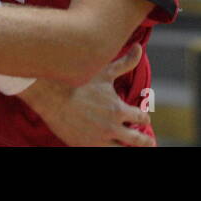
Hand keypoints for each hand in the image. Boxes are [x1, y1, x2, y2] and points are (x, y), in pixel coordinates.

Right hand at [22, 44, 154, 146]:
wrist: (50, 95)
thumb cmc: (78, 80)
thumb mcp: (104, 70)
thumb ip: (125, 62)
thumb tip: (139, 47)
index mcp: (118, 109)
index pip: (141, 117)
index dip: (143, 117)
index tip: (143, 117)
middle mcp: (111, 127)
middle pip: (136, 139)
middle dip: (145, 141)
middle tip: (150, 142)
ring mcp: (98, 139)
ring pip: (122, 150)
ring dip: (129, 149)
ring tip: (134, 149)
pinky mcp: (85, 146)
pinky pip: (104, 153)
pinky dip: (110, 151)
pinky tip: (112, 148)